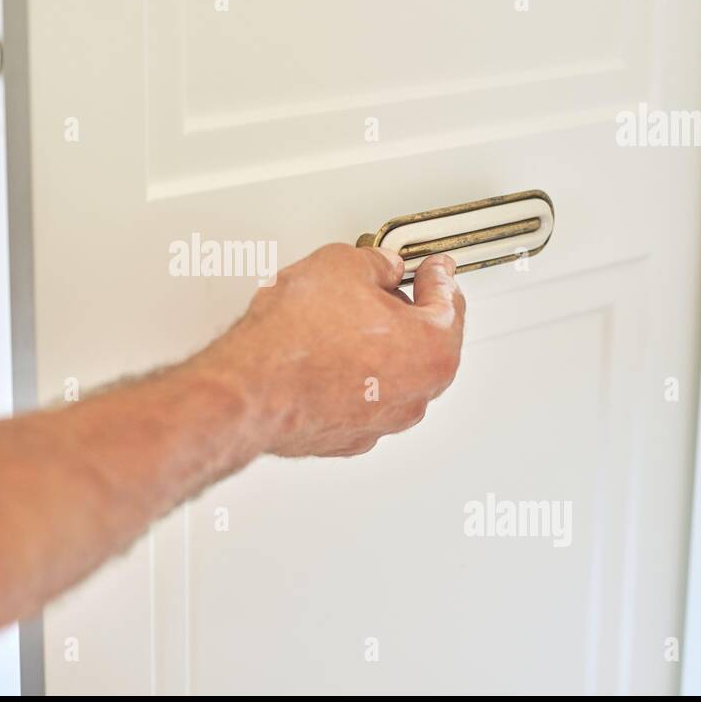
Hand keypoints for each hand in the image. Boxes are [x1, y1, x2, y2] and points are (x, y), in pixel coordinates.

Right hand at [201, 244, 464, 457]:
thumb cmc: (296, 338)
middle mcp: (416, 393)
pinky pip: (362, 399)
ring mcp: (383, 421)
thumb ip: (375, 264)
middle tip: (385, 290)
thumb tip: (380, 268)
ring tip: (340, 322)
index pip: (449, 302)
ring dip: (377, 349)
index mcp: (432, 349)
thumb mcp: (341, 266)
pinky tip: (325, 357)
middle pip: (426, 343)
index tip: (435, 268)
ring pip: (394, 375)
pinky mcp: (348, 437)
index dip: (438, 276)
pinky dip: (352, 379)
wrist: (251, 388)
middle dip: (407, 314)